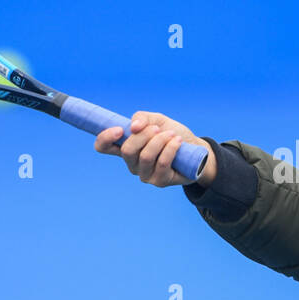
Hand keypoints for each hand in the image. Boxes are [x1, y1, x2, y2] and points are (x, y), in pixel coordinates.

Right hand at [93, 110, 216, 187]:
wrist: (195, 149)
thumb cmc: (172, 134)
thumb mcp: (157, 120)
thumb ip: (143, 118)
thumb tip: (134, 127)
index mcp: (126, 147)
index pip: (103, 147)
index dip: (105, 138)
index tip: (119, 129)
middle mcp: (132, 163)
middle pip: (127, 150)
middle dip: (143, 136)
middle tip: (157, 129)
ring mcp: (145, 174)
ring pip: (145, 157)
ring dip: (159, 141)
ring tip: (172, 134)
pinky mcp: (159, 181)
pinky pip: (162, 163)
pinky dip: (170, 149)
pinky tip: (177, 141)